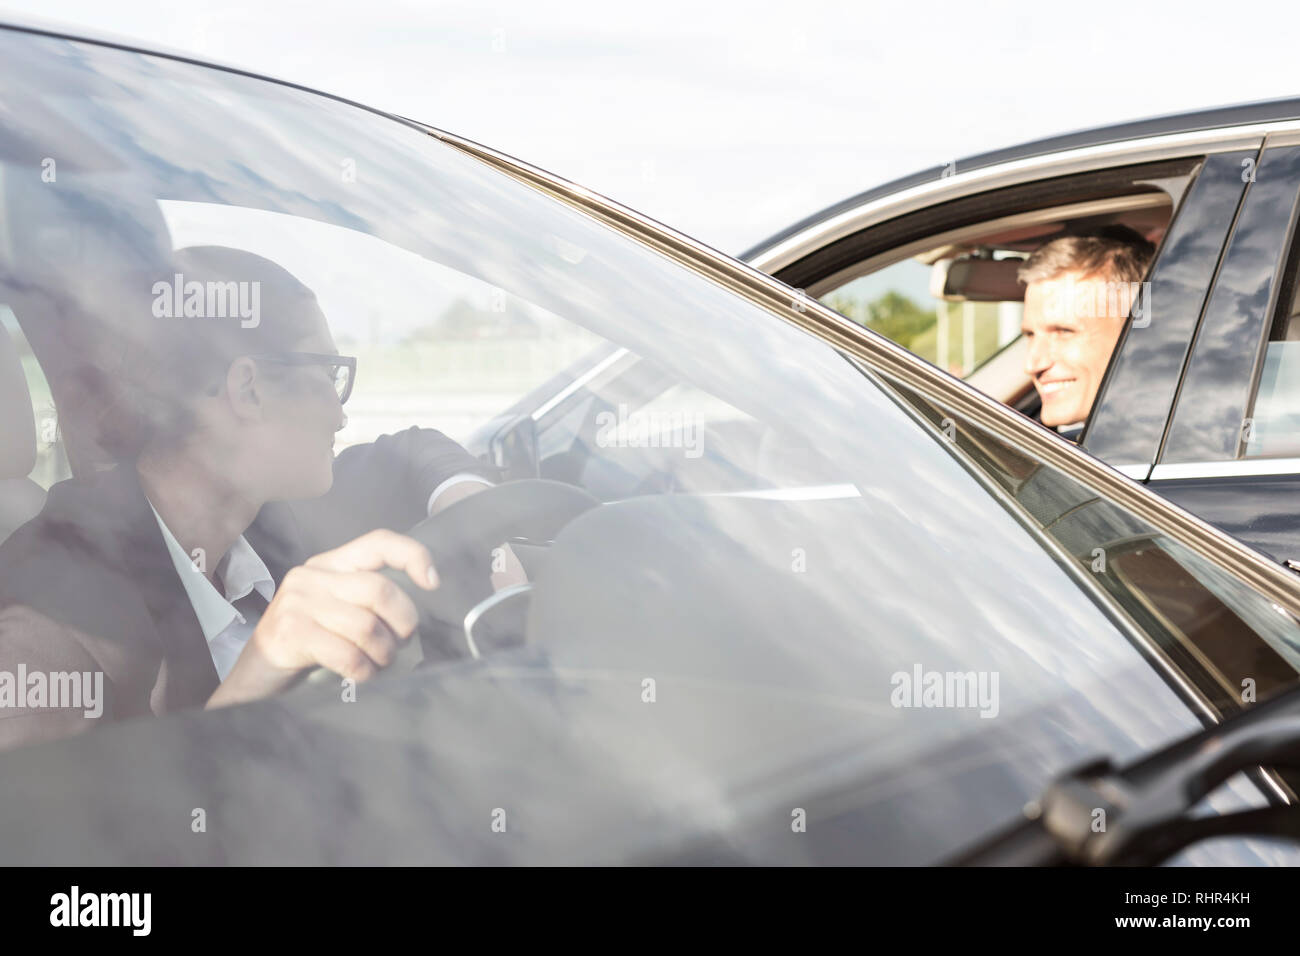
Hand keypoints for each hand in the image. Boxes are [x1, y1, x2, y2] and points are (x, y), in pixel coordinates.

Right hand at [205, 529, 437, 708]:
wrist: (254, 677)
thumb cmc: (306, 644)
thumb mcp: (337, 612)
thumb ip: (367, 602)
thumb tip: (414, 617)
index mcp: (330, 564)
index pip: (378, 542)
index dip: (412, 556)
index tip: (433, 582)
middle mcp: (312, 575)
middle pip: (380, 590)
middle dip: (402, 622)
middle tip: (399, 644)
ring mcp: (298, 602)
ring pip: (367, 625)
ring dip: (383, 653)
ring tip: (378, 663)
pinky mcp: (290, 632)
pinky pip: (346, 653)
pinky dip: (363, 670)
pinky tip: (361, 675)